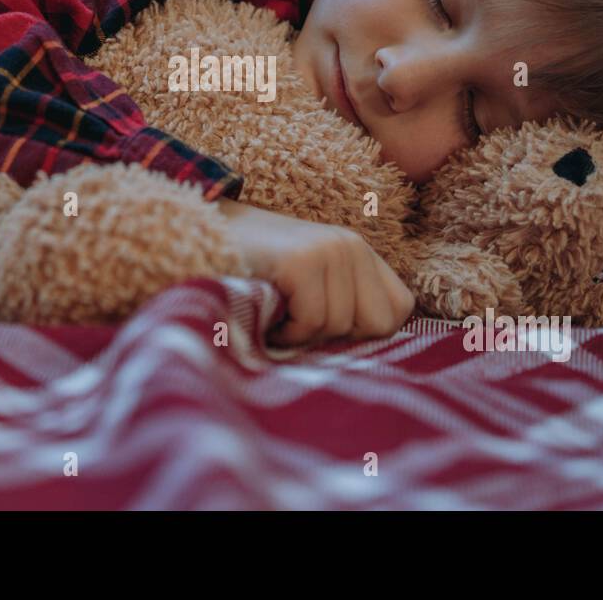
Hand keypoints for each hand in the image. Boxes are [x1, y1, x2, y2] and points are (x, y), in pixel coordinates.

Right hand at [217, 198, 414, 345]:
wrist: (203, 238)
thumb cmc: (255, 277)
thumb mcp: (310, 288)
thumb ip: (345, 308)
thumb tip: (378, 364)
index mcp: (359, 253)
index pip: (399, 309)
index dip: (366, 332)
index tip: (326, 328)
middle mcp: (351, 245)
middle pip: (378, 325)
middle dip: (338, 338)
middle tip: (299, 323)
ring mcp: (329, 250)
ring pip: (341, 326)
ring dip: (303, 335)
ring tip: (278, 315)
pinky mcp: (302, 261)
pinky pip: (313, 322)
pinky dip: (286, 332)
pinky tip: (267, 314)